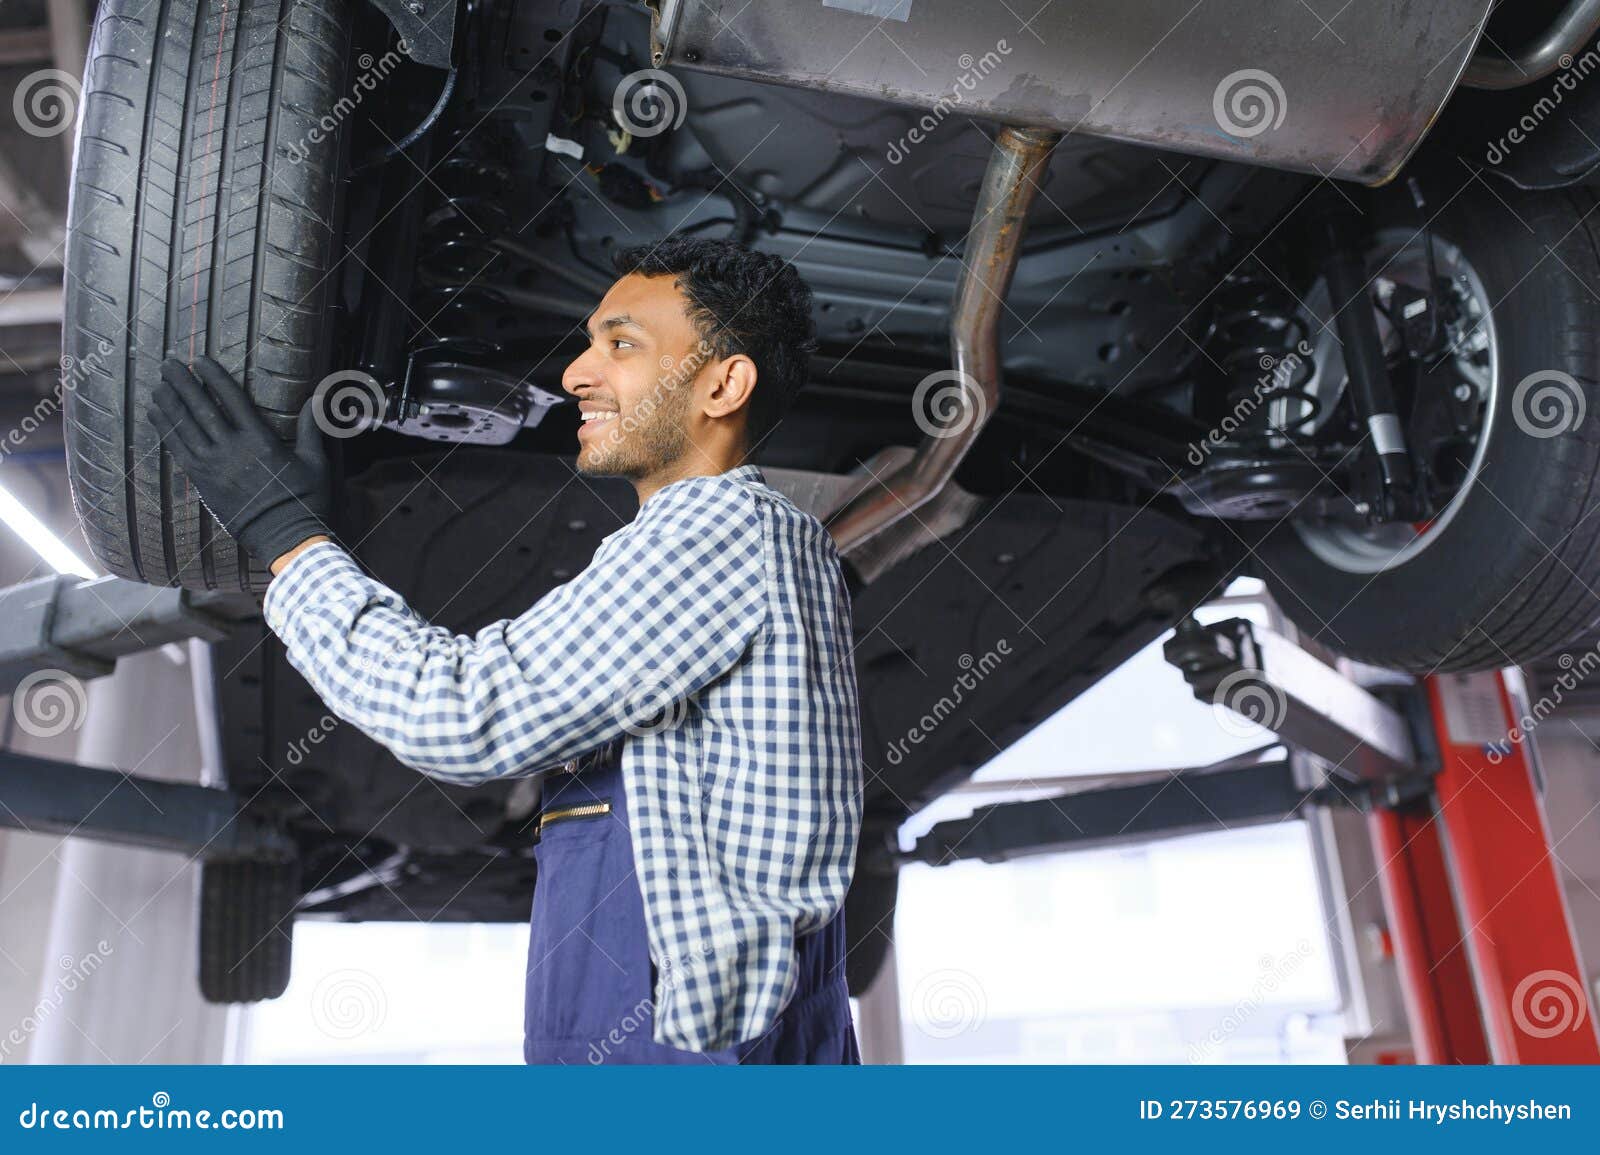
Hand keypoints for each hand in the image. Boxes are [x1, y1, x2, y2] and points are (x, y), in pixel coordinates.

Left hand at [148, 357, 332, 565]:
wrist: (285, 538)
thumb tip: (318, 396)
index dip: (215, 377)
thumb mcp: (315, 463)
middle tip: (168, 365)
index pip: (232, 399)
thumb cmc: (305, 500)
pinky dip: (166, 430)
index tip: (200, 360)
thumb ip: (311, 428)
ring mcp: (213, 467)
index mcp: (260, 440)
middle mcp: (232, 450)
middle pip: (201, 409)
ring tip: (158, 386)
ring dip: (169, 404)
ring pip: (184, 428)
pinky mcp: (203, 483)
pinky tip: (157, 416)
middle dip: (183, 384)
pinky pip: (178, 450)